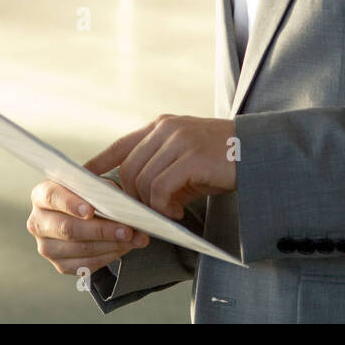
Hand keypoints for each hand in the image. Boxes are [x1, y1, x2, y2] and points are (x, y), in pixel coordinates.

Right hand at [26, 178, 149, 275]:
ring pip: (80, 249)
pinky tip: (124, 247)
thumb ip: (101, 187)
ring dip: (111, 244)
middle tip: (127, 229)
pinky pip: (86, 264)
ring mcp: (47, 247)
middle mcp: (38, 222)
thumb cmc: (90, 194)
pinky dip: (109, 256)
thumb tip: (119, 201)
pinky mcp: (60, 265)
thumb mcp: (94, 183)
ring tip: (133, 238)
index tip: (91, 210)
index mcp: (42, 195)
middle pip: (68, 228)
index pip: (52, 197)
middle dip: (101, 229)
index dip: (71, 204)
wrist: (87, 215)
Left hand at [85, 115, 235, 220]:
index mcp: (162, 127)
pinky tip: (178, 212)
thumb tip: (135, 201)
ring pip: (142, 180)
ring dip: (150, 205)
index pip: (120, 145)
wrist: (262, 152)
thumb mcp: (187, 162)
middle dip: (130, 198)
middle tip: (145, 217)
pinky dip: (165, 206)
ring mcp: (180, 140)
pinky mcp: (193, 156)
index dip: (98, 164)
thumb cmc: (224, 162)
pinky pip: (162, 187)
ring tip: (168, 215)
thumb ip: (161, 173)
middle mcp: (167, 129)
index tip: (83, 182)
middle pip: (128, 169)